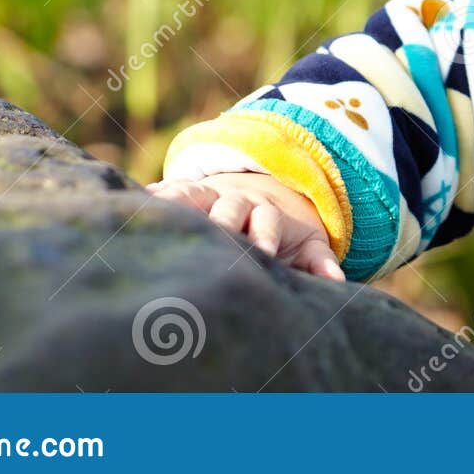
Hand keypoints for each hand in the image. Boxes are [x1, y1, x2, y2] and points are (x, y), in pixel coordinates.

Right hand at [147, 171, 345, 280]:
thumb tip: (338, 284)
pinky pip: (171, 188)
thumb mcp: (308, 245)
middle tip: (210, 239)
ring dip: (180, 202)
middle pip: (229, 208)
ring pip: (195, 194)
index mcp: (268, 216)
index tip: (260, 255)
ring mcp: (212, 194)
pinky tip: (135, 199)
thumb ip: (319, 263)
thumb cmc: (287, 235)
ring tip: (159, 212)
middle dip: (221, 223)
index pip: (265, 224)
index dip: (262, 238)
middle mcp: (239, 201)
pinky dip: (155, 194)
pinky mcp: (189, 192)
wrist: (270, 192)